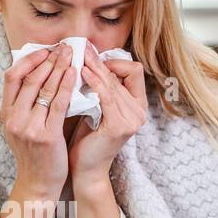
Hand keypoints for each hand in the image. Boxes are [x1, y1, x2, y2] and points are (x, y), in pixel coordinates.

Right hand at [0, 44, 75, 198]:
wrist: (38, 184)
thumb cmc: (35, 154)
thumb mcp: (21, 127)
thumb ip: (25, 105)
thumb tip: (40, 74)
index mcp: (5, 114)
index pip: (11, 77)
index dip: (28, 60)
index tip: (44, 50)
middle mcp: (13, 119)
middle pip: (29, 79)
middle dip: (48, 60)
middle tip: (62, 47)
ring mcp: (28, 127)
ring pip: (44, 88)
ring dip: (59, 68)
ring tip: (70, 54)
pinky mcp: (46, 136)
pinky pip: (58, 104)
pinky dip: (66, 86)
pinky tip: (74, 73)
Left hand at [67, 44, 148, 189]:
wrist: (85, 169)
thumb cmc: (86, 138)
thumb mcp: (96, 107)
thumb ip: (99, 87)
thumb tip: (89, 56)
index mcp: (137, 105)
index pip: (133, 70)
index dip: (113, 62)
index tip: (92, 59)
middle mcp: (139, 112)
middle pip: (123, 73)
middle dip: (100, 60)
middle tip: (81, 47)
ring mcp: (132, 119)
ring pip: (114, 82)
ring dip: (95, 68)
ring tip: (78, 57)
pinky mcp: (119, 126)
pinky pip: (107, 96)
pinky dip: (95, 82)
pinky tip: (82, 74)